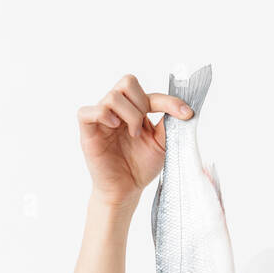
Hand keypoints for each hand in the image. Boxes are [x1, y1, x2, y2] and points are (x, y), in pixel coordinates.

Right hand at [76, 74, 194, 208]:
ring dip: (129, 114)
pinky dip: (103, 114)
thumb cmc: (141, 167)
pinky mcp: (88, 131)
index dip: (169, 101)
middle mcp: (118, 111)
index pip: (149, 93)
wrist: (127, 190)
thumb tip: (182, 109)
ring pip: (113, 96)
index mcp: (135, 111)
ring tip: (133, 134)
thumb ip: (169, 124)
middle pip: (127, 82)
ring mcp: (102, 119)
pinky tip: (115, 127)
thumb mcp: (162, 144)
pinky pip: (87, 112)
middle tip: (145, 126)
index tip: (186, 114)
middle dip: (143, 102)